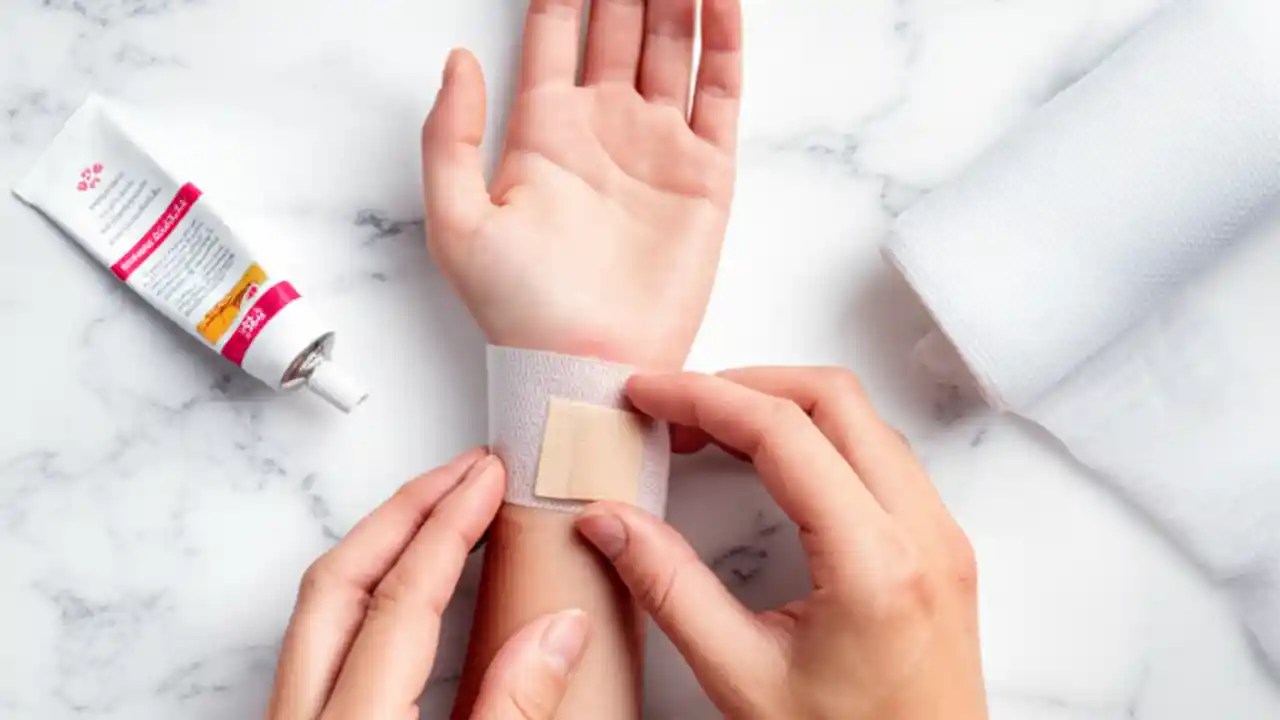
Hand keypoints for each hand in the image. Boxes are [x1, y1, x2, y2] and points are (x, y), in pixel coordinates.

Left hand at [266, 450, 591, 719]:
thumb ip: (514, 708)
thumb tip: (559, 629)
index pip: (402, 599)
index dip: (450, 527)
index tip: (489, 480)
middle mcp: (304, 715)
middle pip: (339, 579)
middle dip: (405, 511)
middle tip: (462, 474)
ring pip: (321, 603)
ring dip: (382, 543)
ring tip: (443, 510)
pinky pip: (323, 634)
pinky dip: (369, 587)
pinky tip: (414, 587)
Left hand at [421, 0, 742, 368]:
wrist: (586, 370)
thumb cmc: (517, 310)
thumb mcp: (455, 222)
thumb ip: (449, 134)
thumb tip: (459, 58)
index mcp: (543, 131)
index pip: (555, 32)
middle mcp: (603, 129)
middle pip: (618, 25)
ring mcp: (656, 147)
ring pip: (671, 46)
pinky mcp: (704, 175)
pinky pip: (719, 92)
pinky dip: (723, 42)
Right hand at [573, 369, 987, 718]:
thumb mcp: (742, 679)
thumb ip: (669, 590)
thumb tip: (610, 521)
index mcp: (877, 562)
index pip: (784, 432)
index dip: (704, 397)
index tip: (648, 393)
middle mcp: (925, 534)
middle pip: (834, 399)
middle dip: (745, 385)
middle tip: (674, 408)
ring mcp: (942, 538)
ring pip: (864, 420)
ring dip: (785, 408)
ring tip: (709, 431)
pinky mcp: (940, 548)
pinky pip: (881, 457)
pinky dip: (820, 439)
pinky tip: (768, 465)